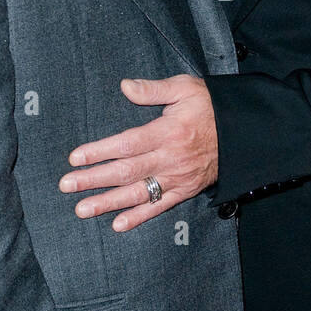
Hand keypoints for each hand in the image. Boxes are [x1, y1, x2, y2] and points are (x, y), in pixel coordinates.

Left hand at [58, 75, 218, 230]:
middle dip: (94, 179)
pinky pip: (159, 207)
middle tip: (67, 185)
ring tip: (82, 209)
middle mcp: (170, 158)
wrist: (243, 132)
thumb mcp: (185, 88)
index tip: (75, 158)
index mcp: (167, 132)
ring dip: (108, 202)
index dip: (99, 152)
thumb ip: (154, 90)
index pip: (126, 144)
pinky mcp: (185, 190)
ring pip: (138, 193)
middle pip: (126, 171)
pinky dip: (139, 217)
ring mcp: (177, 178)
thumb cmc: (211, 107)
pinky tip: (118, 224)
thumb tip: (125, 86)